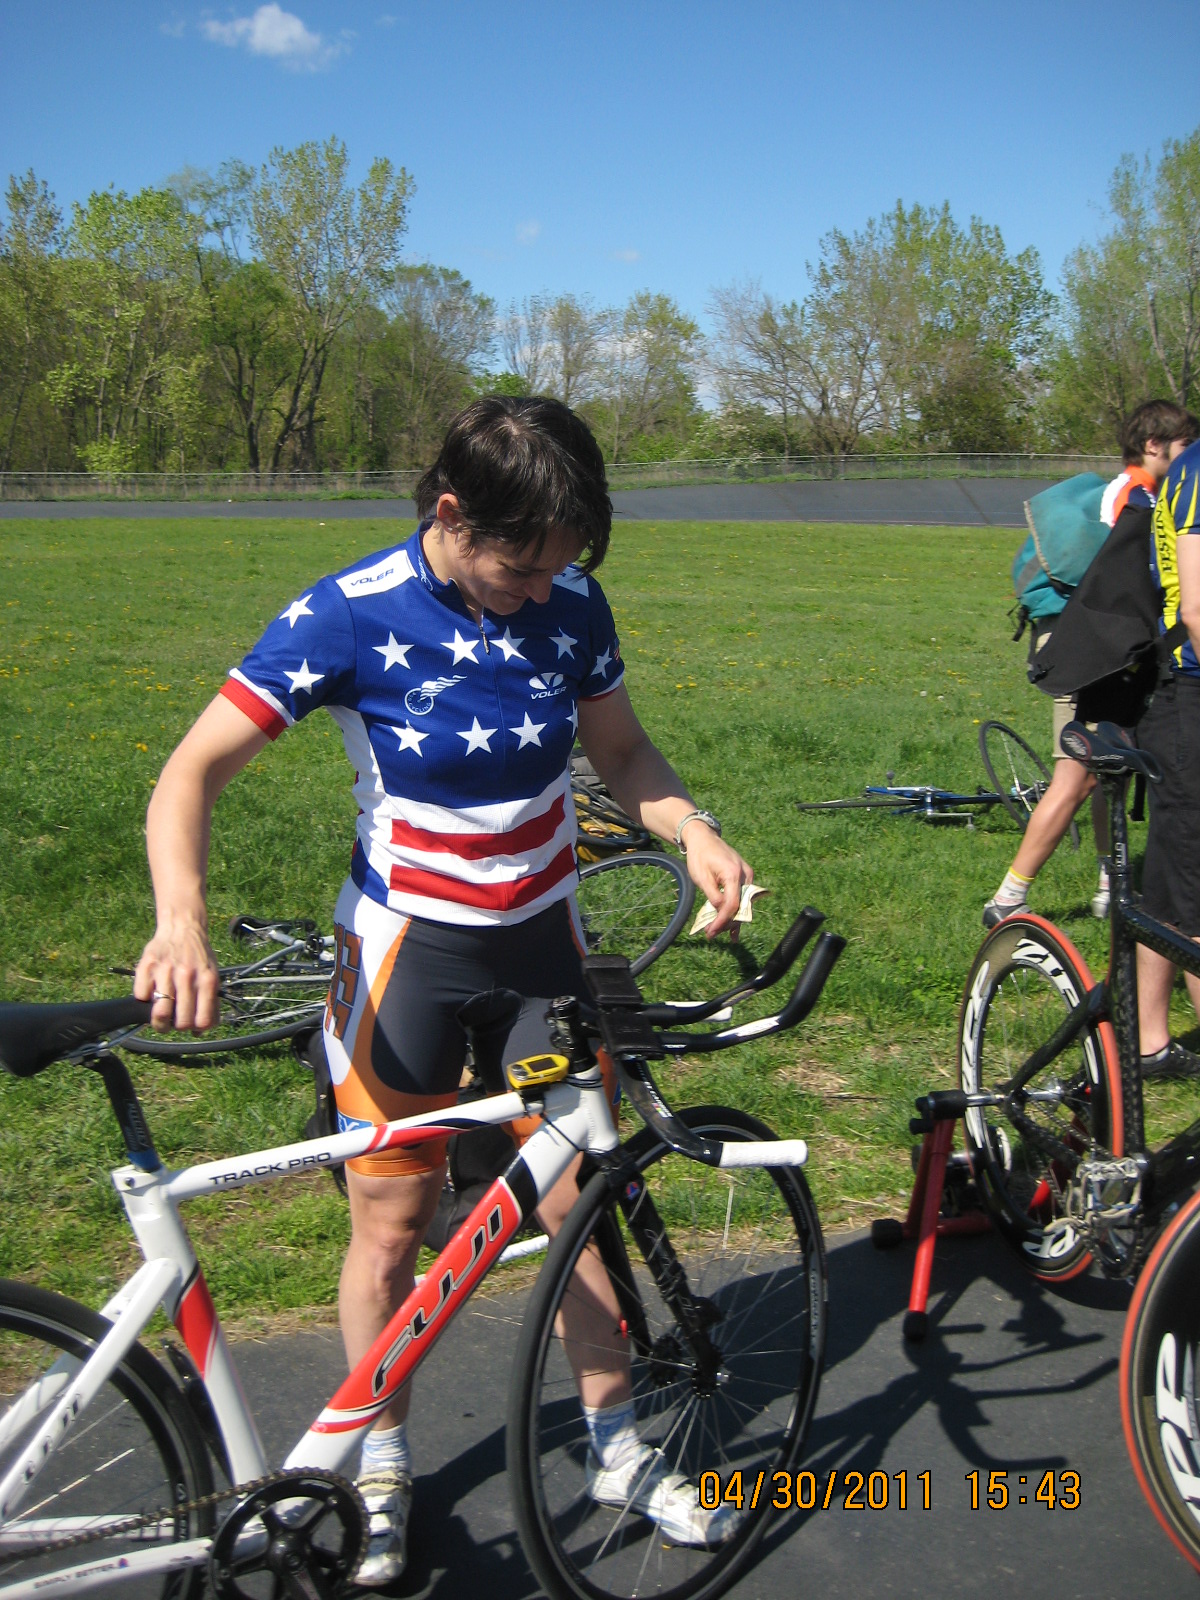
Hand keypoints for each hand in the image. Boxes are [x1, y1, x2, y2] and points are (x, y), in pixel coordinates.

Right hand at [133, 916, 220, 1031]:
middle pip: (180, 1022)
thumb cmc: (198, 956)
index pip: (202, 1021)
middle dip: (176, 1027)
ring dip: (159, 1020)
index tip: (191, 1026)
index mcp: (207, 980)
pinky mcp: (146, 966)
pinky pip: (141, 996)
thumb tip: (201, 1030)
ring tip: (160, 1016)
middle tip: (173, 1021)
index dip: (195, 1029)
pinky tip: (151, 991)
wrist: (183, 927)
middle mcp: (187, 976)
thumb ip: (211, 1002)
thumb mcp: (213, 975)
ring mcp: (165, 971)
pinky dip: (144, 999)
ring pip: (159, 1013)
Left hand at [682, 825, 752, 939]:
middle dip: (726, 923)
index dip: (722, 921)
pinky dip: (736, 911)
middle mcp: (745, 875)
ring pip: (742, 904)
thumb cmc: (700, 856)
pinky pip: (742, 898)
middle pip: (739, 906)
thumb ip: (713, 895)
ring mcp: (747, 876)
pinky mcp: (745, 878)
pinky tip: (734, 930)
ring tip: (718, 932)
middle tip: (710, 933)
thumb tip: (721, 911)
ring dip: (731, 919)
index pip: (732, 904)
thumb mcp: (701, 877)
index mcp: (733, 873)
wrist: (704, 838)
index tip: (711, 932)